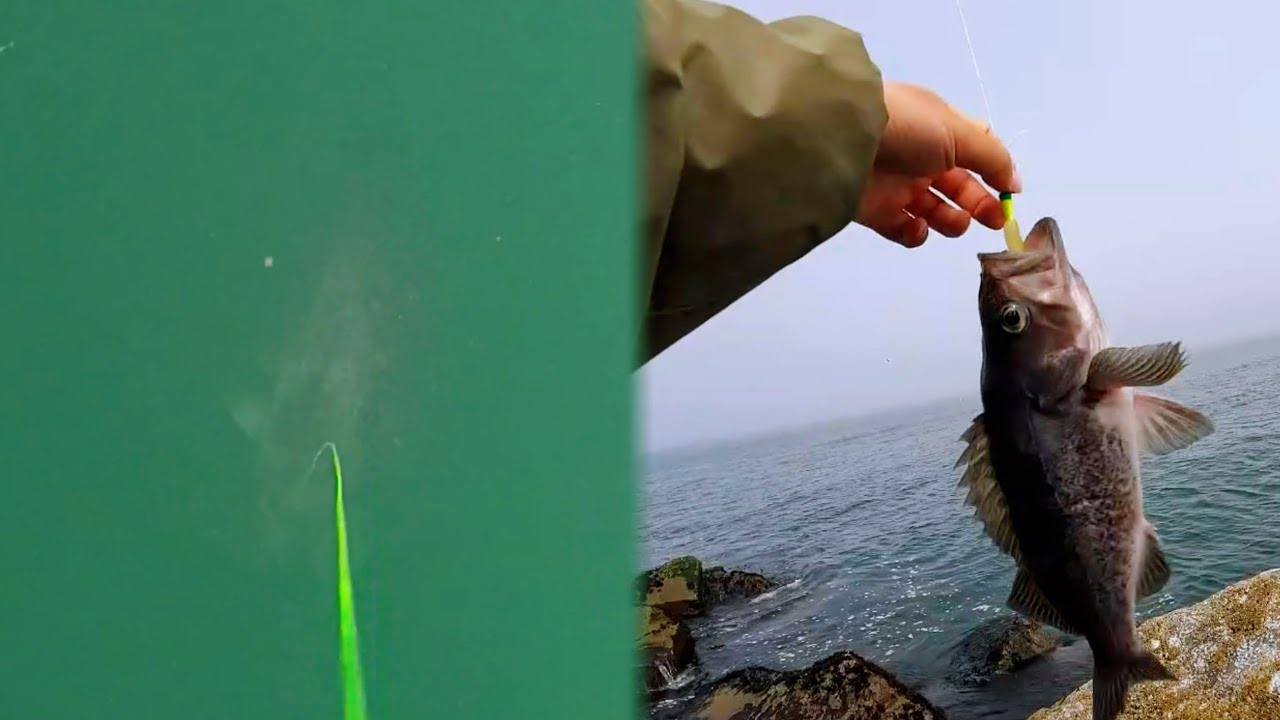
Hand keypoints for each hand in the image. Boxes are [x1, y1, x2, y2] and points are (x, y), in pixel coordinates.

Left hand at [856, 82, 1021, 247]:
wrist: (843, 139)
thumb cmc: (907, 127)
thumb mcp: (958, 132)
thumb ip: (993, 158)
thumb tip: (1014, 184)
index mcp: (942, 130)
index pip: (976, 151)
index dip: (996, 172)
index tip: (1009, 194)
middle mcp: (922, 157)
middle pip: (960, 187)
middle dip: (980, 204)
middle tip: (994, 220)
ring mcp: (898, 185)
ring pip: (936, 211)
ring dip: (952, 221)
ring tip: (955, 222)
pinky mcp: (877, 212)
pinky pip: (904, 229)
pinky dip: (916, 233)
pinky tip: (918, 226)